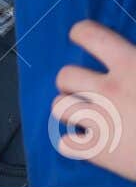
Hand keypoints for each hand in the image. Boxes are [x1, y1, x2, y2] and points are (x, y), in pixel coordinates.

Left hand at [53, 19, 135, 179]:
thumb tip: (130, 54)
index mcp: (132, 65)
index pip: (87, 33)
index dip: (82, 35)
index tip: (82, 39)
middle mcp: (110, 90)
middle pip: (65, 75)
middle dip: (73, 83)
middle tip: (89, 91)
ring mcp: (101, 121)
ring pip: (58, 106)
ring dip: (70, 110)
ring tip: (86, 114)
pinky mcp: (99, 152)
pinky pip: (65, 143)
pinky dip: (76, 144)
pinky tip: (90, 143)